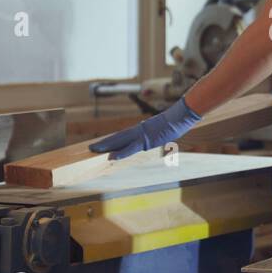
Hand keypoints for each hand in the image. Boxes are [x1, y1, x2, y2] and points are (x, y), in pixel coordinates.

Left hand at [87, 97, 201, 158]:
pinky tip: (111, 157)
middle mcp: (139, 130)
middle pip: (118, 137)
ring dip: (106, 146)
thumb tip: (159, 136)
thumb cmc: (176, 122)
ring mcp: (141, 134)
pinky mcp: (145, 139)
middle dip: (104, 143)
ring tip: (94, 150)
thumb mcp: (165, 130)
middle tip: (90, 147)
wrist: (181, 116)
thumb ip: (158, 134)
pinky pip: (130, 148)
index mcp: (142, 129)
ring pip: (120, 141)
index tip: (103, 145)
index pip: (124, 136)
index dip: (112, 140)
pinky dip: (120, 153)